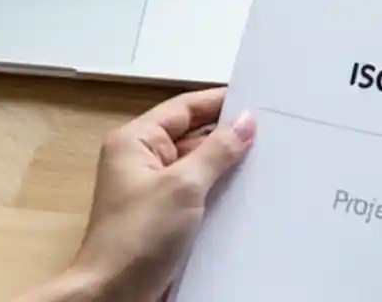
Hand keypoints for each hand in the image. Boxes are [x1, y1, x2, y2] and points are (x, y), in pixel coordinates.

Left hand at [17, 89, 255, 301]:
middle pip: (193, 135)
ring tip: (263, 161)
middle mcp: (141, 161)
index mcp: (135, 142)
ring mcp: (153, 190)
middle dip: (227, 135)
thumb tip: (244, 121)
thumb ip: (217, 150)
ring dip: (226, 166)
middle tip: (268, 132)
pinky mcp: (164, 216)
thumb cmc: (132, 241)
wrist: (113, 295)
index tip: (254, 99)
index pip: (184, 108)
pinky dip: (219, 192)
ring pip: (198, 166)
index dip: (219, 101)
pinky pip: (198, 193)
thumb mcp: (183, 187)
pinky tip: (245, 194)